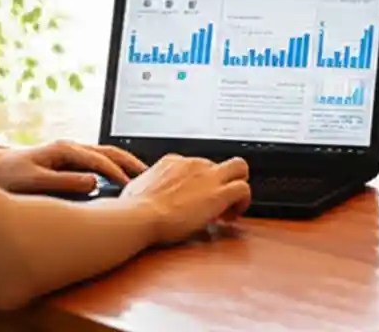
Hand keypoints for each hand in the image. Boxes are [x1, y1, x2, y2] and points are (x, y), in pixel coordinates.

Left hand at [0, 140, 147, 194]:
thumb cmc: (10, 176)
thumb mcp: (35, 180)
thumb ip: (64, 182)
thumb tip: (94, 182)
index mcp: (65, 150)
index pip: (101, 160)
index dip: (119, 174)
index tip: (133, 189)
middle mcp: (70, 148)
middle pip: (110, 152)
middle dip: (131, 163)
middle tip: (151, 178)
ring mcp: (70, 153)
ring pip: (106, 155)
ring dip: (125, 164)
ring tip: (144, 179)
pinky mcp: (69, 161)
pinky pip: (98, 161)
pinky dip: (114, 168)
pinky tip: (121, 181)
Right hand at [121, 154, 252, 244]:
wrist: (141, 215)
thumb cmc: (134, 208)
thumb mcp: (136, 188)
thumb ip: (145, 186)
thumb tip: (139, 193)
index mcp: (173, 162)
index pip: (196, 165)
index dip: (200, 183)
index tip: (196, 199)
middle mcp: (193, 164)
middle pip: (219, 165)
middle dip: (220, 183)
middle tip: (214, 204)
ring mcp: (208, 177)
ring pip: (239, 167)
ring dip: (238, 185)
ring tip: (229, 207)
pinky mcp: (219, 193)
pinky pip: (244, 189)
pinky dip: (243, 202)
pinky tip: (232, 216)